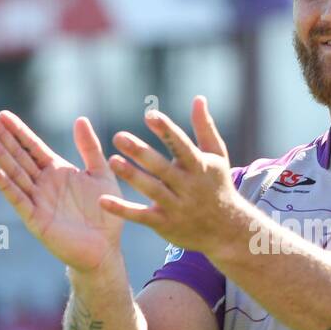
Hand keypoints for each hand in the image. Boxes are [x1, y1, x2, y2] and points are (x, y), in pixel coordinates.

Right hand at [0, 109, 122, 272]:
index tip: (2, 113)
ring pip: (15, 173)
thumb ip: (90, 148)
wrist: (105, 248)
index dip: (18, 130)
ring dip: (0, 155)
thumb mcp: (102, 174)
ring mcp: (37, 200)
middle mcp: (43, 183)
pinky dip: (6, 185)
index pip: (32, 146)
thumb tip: (80, 118)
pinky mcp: (35, 219)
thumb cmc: (105, 213)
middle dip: (3, 136)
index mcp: (56, 170)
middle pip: (19, 155)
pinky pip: (18, 199)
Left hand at [99, 96, 239, 255]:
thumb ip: (205, 128)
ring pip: (152, 190)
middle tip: (119, 136)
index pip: (182, 146)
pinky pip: (141, 216)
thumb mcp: (216, 157)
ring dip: (132, 176)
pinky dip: (123, 210)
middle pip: (163, 168)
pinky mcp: (165, 224)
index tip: (151, 116)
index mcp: (199, 167)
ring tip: (111, 161)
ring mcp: (177, 206)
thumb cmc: (217, 186)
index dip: (167, 131)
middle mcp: (188, 186)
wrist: (226, 231)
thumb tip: (198, 98)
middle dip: (142, 152)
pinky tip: (104, 200)